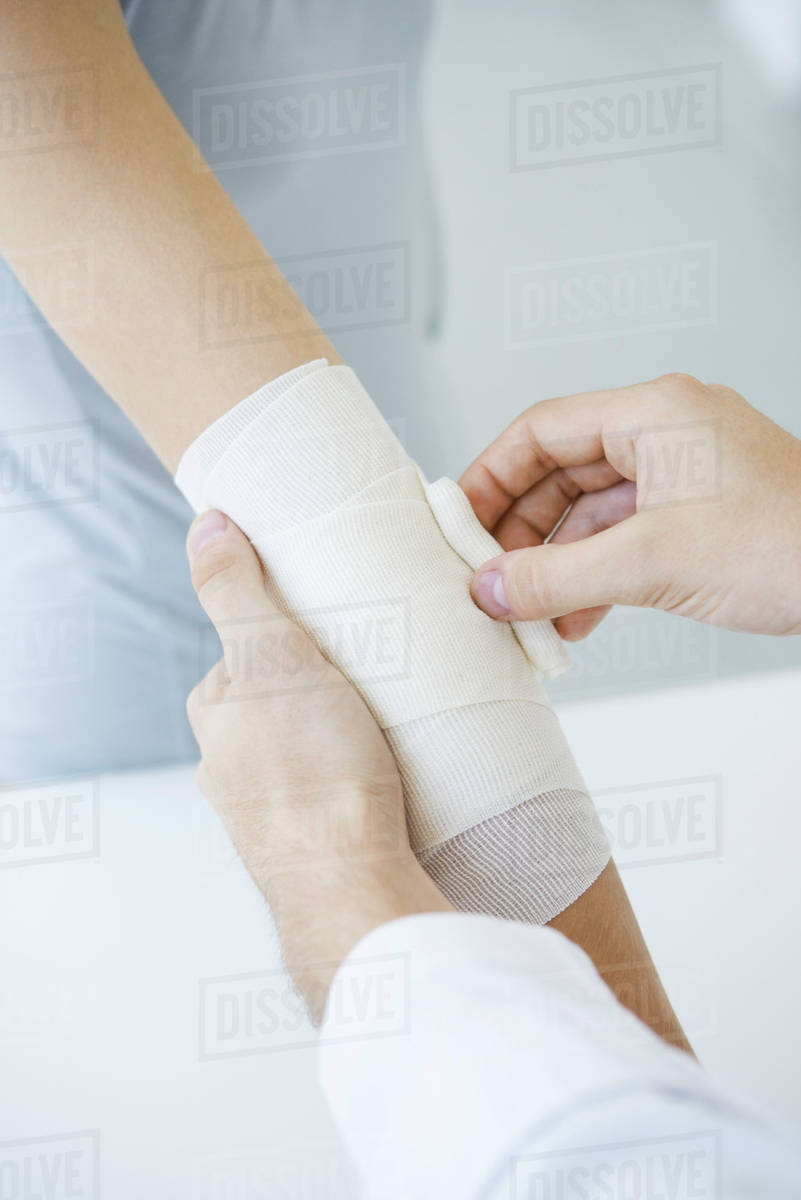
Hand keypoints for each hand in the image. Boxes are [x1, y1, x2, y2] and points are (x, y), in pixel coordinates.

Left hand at [185, 510, 449, 1015]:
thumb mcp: (271, 655)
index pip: (250, 649)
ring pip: (310, 747)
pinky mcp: (314, 841)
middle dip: (325, 685)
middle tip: (378, 672)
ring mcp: (271, 810)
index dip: (296, 629)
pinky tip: (393, 773)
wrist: (350, 884)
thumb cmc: (312, 771)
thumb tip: (206, 524)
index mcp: (216, 718)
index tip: (339, 623)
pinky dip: (358, 774)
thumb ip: (236, 591)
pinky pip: (335, 787)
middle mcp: (232, 767)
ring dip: (345, 732)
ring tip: (396, 722)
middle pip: (283, 699)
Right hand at [461, 374, 800, 639]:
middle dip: (521, 533)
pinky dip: (593, 578)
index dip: (491, 476)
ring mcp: (684, 477)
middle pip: (561, 473)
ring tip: (526, 614)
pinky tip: (572, 622)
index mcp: (655, 414)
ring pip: (591, 514)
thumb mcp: (653, 562)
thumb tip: (489, 588)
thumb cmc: (789, 545)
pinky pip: (624, 540)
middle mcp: (666, 435)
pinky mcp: (698, 518)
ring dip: (556, 565)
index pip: (542, 430)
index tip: (456, 522)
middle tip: (488, 580)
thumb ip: (557, 577)